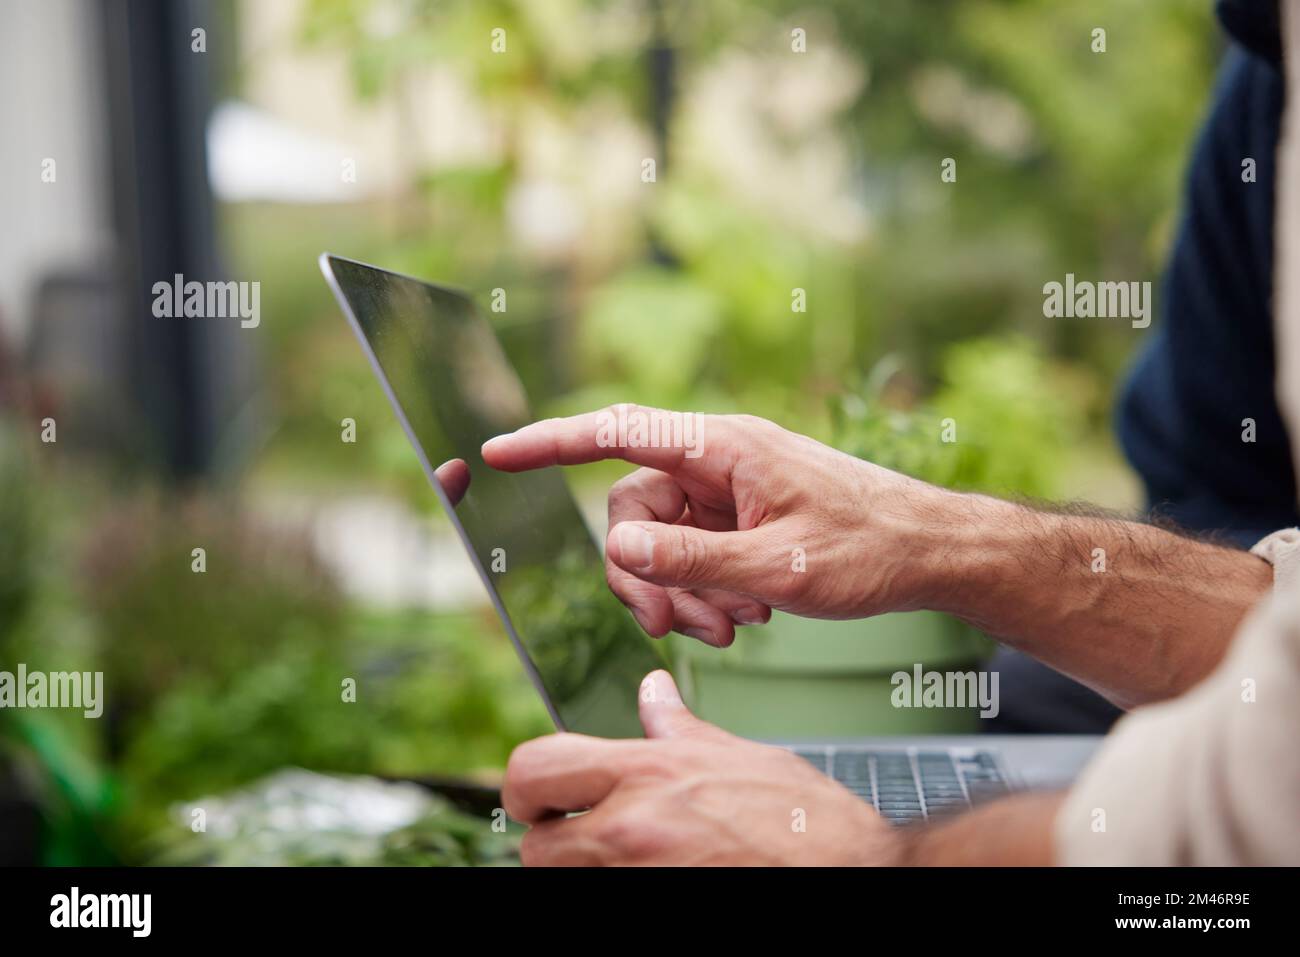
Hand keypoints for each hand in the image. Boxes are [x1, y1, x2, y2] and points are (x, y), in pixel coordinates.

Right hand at [483, 404, 953, 645]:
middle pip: (631, 512)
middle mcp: (716, 463)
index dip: (550, 442)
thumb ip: (692, 560)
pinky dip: (706, 593)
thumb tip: (616, 550)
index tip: (496, 452)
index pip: (616, 433)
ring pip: (661, 544)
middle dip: (643, 576)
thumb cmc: (870, 546)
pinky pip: (693, 556)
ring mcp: (728, 493)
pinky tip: (750, 616)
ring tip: (733, 627)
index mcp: (721, 447)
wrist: (933, 553)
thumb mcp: (780, 565)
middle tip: (673, 628)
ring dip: (681, 593)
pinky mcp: (741, 521)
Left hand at [503, 670, 898, 865]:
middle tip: (582, 840)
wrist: (855, 876)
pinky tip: (658, 876)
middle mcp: (633, 826)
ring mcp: (639, 877)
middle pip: (534, 845)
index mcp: (650, 772)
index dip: (527, 789)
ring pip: (565, 881)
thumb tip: (652, 692)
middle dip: (553, 843)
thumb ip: (678, 727)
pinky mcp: (653, 910)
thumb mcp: (739, 757)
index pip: (536, 768)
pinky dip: (615, 890)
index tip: (542, 800)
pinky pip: (602, 902)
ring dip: (585, 873)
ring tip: (632, 860)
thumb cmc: (808, 824)